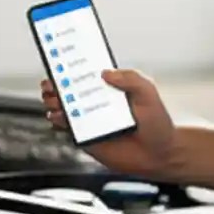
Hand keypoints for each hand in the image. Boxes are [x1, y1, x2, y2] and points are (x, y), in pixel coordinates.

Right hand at [40, 69, 176, 177]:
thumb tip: (107, 72)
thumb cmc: (157, 124)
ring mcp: (90, 119)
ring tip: (55, 98)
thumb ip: (131, 79)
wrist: (159, 155)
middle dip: (57, 82)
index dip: (73, 65)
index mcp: (110, 88)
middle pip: (69, 88)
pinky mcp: (86, 137)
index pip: (88, 72)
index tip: (61, 57)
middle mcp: (97, 101)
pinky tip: (60, 116)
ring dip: (54, 100)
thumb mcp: (148, 94)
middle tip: (53, 81)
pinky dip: (59, 120)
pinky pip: (67, 127)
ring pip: (63, 106)